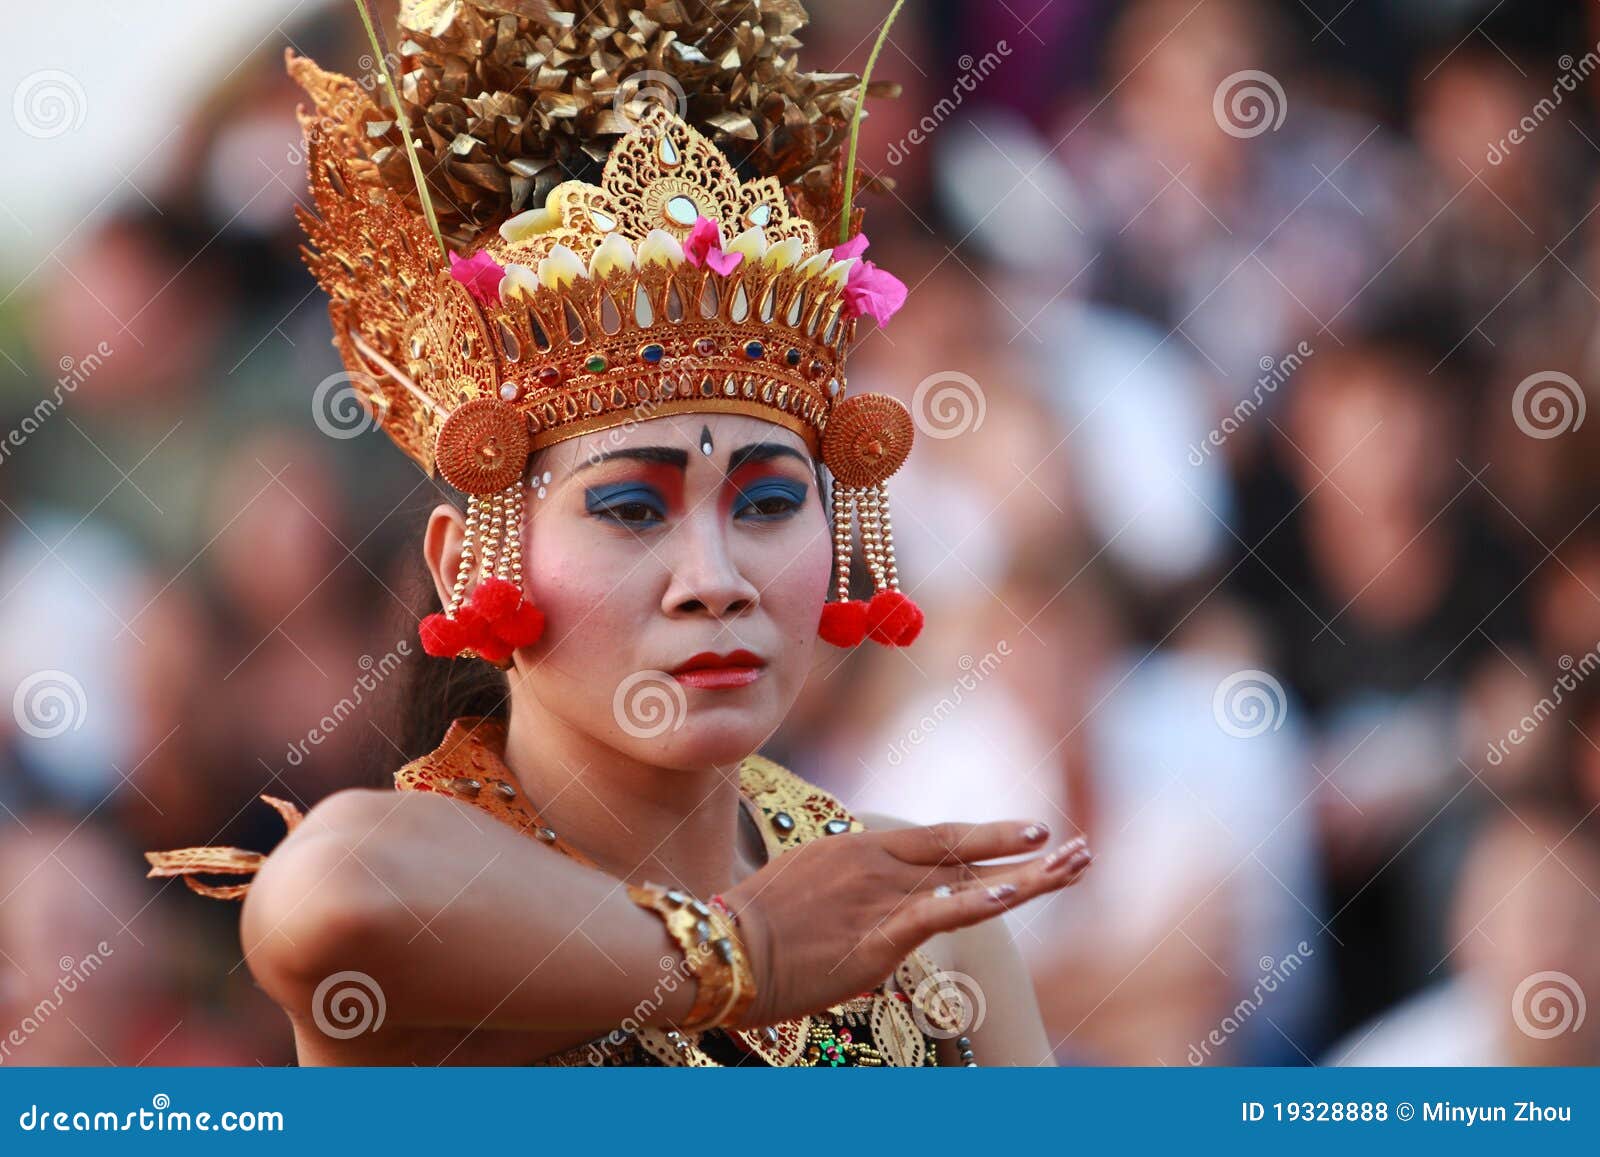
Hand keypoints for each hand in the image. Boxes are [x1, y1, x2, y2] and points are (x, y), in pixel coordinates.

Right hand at [721, 821, 1090, 1027]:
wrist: (722, 948)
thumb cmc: (753, 923)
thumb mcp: (804, 882)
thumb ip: (844, 880)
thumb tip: (861, 890)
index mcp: (863, 848)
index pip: (939, 839)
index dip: (988, 837)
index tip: (1030, 833)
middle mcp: (879, 865)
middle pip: (966, 853)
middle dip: (1022, 851)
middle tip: (1073, 846)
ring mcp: (880, 898)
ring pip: (968, 883)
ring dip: (1026, 879)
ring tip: (1072, 868)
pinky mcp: (876, 937)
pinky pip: (937, 917)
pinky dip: (975, 905)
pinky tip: (1008, 897)